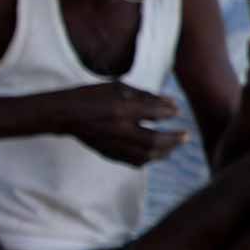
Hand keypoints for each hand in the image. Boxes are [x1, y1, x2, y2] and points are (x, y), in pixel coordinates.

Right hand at [56, 82, 187, 165]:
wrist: (64, 115)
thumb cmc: (91, 96)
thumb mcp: (117, 88)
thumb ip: (144, 96)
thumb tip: (171, 103)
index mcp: (120, 110)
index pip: (154, 113)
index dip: (169, 112)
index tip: (177, 111)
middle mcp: (118, 130)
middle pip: (154, 140)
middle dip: (173, 139)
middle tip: (186, 136)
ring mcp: (113, 144)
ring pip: (145, 155)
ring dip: (164, 152)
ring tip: (173, 147)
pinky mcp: (108, 153)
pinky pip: (133, 161)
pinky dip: (148, 159)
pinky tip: (154, 154)